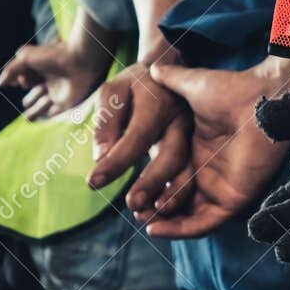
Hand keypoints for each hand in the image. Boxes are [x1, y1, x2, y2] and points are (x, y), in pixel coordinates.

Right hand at [0, 41, 106, 120]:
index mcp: (40, 71)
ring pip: (39, 108)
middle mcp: (49, 83)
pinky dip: (42, 114)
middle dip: (30, 98)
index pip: (23, 83)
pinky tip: (37, 111)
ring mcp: (58, 94)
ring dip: (36, 107)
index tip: (25, 78)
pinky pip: (51, 114)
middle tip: (40, 85)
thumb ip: (10, 71)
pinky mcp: (67, 104)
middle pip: (31, 98)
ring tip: (44, 94)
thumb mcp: (25, 59)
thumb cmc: (54, 55)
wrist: (81, 60)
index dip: (22, 81)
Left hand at [88, 62, 189, 214]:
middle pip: (173, 155)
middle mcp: (182, 121)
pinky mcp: (196, 150)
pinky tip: (161, 211)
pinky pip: (192, 176)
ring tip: (149, 214)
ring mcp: (194, 137)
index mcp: (160, 102)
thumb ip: (107, 123)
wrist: (167, 75)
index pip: (137, 136)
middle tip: (132, 204)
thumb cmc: (133, 87)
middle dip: (153, 182)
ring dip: (172, 196)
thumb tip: (101, 159)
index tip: (92, 182)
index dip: (116, 162)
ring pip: (189, 170)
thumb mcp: (113, 93)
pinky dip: (179, 196)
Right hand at [141, 62, 289, 237]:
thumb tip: (153, 67)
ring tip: (140, 218)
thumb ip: (173, 80)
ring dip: (163, 220)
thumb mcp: (193, 85)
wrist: (263, 98)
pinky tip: (157, 228)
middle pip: (176, 200)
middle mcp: (209, 171)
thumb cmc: (233, 89)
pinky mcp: (234, 198)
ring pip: (187, 215)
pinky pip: (205, 223)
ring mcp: (222, 187)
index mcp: (197, 149)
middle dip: (152, 206)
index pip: (169, 176)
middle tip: (131, 207)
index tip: (126, 187)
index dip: (149, 184)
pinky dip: (181, 229)